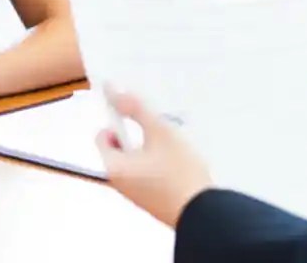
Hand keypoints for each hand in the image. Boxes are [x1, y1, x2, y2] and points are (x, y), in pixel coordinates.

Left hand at [95, 91, 212, 228]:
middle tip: (157, 127)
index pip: (103, 135)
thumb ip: (137, 110)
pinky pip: (148, 175)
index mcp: (115, 167)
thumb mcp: (160, 132)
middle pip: (120, 148)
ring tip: (171, 144)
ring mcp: (137, 194)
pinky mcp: (152, 200)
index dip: (116, 120)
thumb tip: (116, 93)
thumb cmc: (180, 173)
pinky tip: (178, 161)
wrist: (204, 213)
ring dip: (149, 149)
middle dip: (136, 134)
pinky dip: (157, 164)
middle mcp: (121, 183)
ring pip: (136, 161)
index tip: (133, 111)